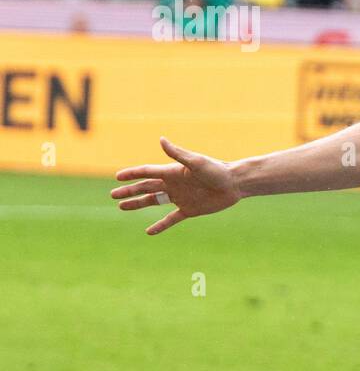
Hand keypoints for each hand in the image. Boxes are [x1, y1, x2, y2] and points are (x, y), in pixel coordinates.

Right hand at [110, 137, 242, 234]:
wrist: (235, 184)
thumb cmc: (217, 170)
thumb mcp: (196, 162)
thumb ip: (177, 154)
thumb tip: (161, 139)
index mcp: (172, 172)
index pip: (147, 172)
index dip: (132, 174)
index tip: (117, 177)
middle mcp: (173, 184)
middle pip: (146, 187)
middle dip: (129, 191)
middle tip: (113, 194)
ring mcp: (180, 197)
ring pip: (153, 201)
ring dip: (138, 204)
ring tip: (121, 207)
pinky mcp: (190, 210)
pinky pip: (171, 219)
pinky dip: (160, 225)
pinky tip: (149, 231)